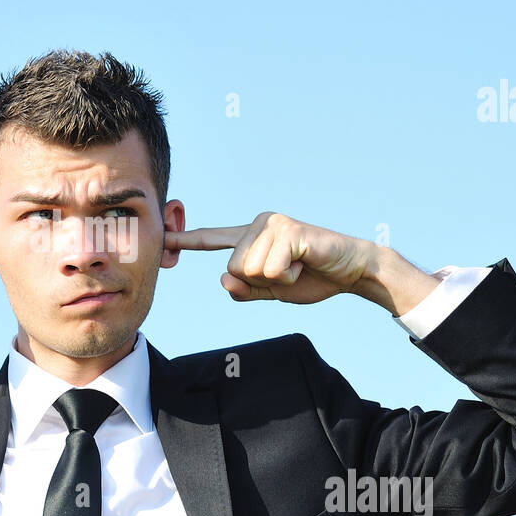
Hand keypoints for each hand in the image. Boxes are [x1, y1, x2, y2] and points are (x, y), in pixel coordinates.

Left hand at [164, 212, 374, 304]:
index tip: (164, 239)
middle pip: (233, 269)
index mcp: (249, 237)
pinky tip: (306, 262)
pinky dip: (290, 276)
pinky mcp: (289, 230)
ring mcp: (272, 224)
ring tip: (298, 266)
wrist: (350, 271)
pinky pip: (271, 269)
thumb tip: (223, 279)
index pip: (213, 240)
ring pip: (249, 270)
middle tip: (289, 272)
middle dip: (261, 283)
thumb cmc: (311, 278)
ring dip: (278, 279)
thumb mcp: (271, 291)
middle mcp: (257, 224)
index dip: (187, 241)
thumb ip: (244, 290)